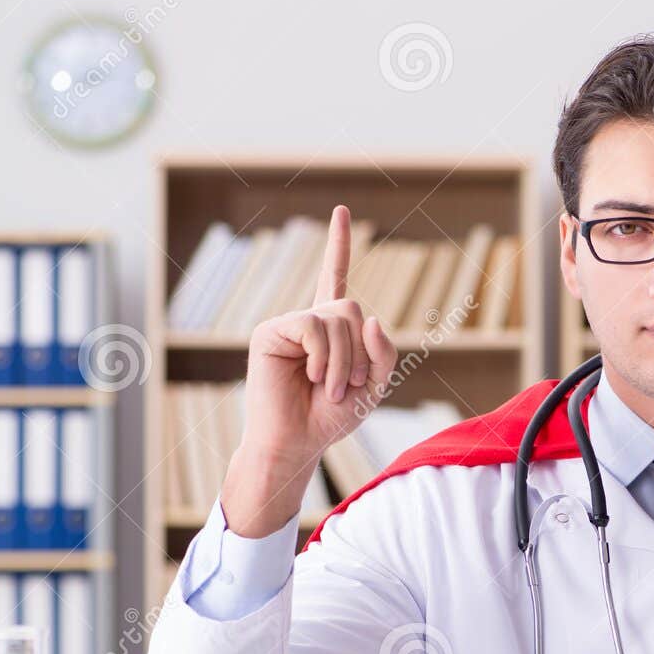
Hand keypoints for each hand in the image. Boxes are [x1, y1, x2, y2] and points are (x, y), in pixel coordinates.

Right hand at [220, 205, 398, 535]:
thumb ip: (384, 353)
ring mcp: (288, 325)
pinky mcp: (269, 332)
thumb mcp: (375, 386)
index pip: (335, 278)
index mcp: (332, 329)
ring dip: (345, 360)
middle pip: (353, 308)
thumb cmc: (331, 417)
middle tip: (348, 385)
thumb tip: (373, 319)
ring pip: (337, 317)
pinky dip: (324, 356)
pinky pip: (313, 326)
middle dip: (360, 351)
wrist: (298, 442)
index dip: (338, 245)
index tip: (341, 211)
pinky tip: (314, 377)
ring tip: (331, 388)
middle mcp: (309, 321)